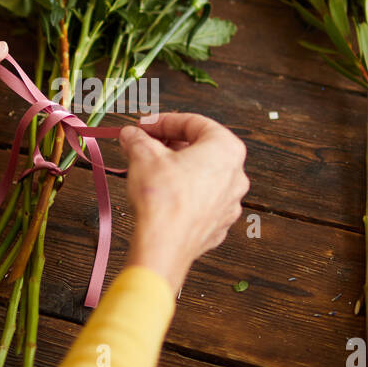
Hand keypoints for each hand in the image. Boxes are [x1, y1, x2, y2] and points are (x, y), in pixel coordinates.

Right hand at [118, 113, 248, 294]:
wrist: (165, 245)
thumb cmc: (162, 196)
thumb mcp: (143, 155)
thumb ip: (138, 138)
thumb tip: (130, 134)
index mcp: (226, 148)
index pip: (194, 122)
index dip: (163, 121)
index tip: (143, 126)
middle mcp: (236, 175)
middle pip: (201, 148)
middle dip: (170, 145)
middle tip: (145, 145)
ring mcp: (230, 203)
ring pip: (202, 176)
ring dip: (177, 169)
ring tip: (150, 170)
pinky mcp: (218, 225)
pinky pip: (201, 201)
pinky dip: (183, 194)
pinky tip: (161, 196)